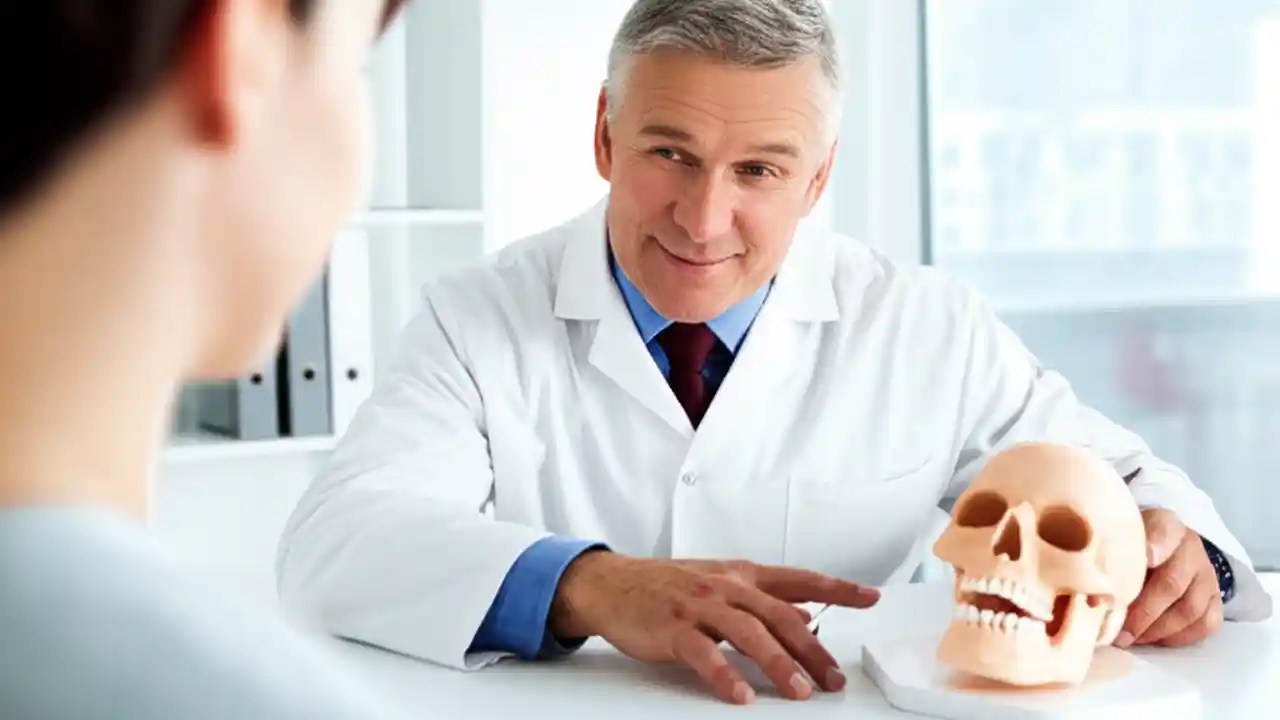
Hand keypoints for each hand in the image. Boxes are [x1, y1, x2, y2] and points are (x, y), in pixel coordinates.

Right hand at [548, 552, 879, 704]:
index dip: (837, 587)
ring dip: (777, 664)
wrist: (611, 583)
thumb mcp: (720, 584)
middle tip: (833, 679)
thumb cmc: (666, 586)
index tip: (871, 596)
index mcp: (740, 575)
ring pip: (748, 634)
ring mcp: (699, 606)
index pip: (798, 579)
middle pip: (779, 616)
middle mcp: (725, 587)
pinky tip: (739, 695)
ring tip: (798, 691)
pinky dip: (724, 675)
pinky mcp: (672, 628)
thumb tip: (808, 617)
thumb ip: (763, 600)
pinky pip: (704, 653)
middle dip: (812, 649)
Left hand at [1116, 508, 1223, 647]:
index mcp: (1164, 524)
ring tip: (1131, 639)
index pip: (1162, 532)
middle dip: (1142, 613)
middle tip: (1118, 631)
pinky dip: (1178, 637)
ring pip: (1190, 609)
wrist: (1162, 545)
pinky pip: (1206, 624)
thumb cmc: (1131, 545)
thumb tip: (1094, 599)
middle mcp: (1190, 547)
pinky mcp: (1215, 597)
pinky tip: (1154, 640)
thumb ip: (1107, 557)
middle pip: (1171, 584)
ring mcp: (1206, 574)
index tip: (1143, 560)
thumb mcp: (1117, 538)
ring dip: (1157, 630)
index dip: (1154, 547)